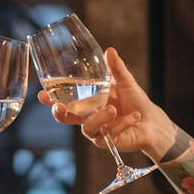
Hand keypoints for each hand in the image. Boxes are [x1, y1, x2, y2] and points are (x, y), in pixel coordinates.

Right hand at [37, 47, 175, 160]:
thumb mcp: (125, 82)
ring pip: (86, 128)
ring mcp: (97, 130)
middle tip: (59, 107)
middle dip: (58, 113)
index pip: (64, 100)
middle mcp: (88, 117)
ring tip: (113, 109)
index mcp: (88, 101)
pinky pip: (107, 135)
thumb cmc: (135, 101)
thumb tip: (109, 51)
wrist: (152, 121)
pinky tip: (134, 117)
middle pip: (65, 118)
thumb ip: (116, 69)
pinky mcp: (107, 142)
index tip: (42, 94)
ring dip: (98, 118)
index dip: (50, 98)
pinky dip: (121, 124)